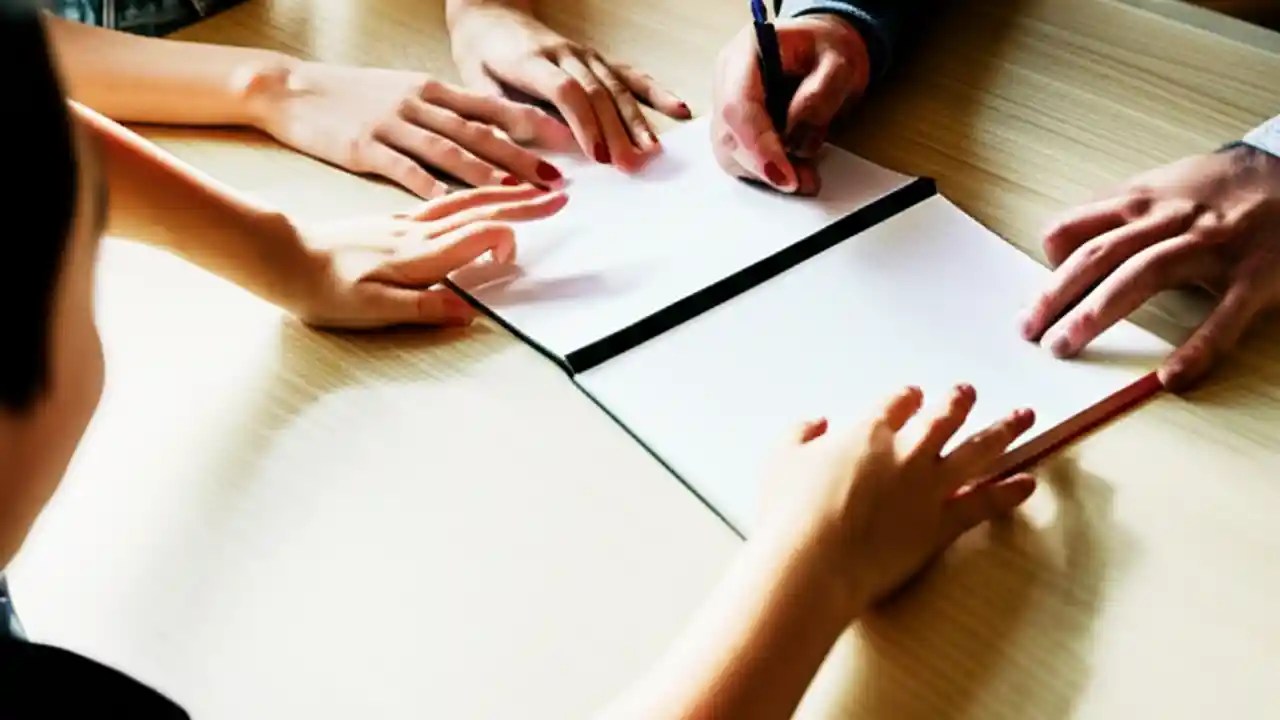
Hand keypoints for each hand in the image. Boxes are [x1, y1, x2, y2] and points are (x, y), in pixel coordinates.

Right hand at [245, 61, 575, 198]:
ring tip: (517, 194)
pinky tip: (455, 203)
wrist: (292, 88)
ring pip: (448, 150)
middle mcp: (418, 104)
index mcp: (431, 90)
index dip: (530, 124)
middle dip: (521, 157)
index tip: (565, 141)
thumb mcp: (403, 91)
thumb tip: (486, 128)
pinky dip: (431, 186)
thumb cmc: (351, 95)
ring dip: (486, 173)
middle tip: (555, 180)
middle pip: (479, 132)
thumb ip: (443, 110)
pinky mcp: (364, 147)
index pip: (491, 107)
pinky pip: (404, 169)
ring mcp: (392, 125)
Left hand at [285, 185, 566, 327]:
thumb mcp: (369, 309)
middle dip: (524, 203)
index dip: (509, 235)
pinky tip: (482, 193)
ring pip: (466, 199)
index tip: (525, 246)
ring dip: (504, 193)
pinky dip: (474, 193)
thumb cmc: (321, 288)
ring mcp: (406, 221)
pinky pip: (446, 199)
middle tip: (561, 196)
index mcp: (417, 253)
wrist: (279, 255)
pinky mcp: (395, 218)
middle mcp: (417, 231)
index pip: (478, 235)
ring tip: (534, 187)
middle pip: (481, 210)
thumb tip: (468, 312)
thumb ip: (422, 308)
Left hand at [447, 3, 690, 171]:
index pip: (565, 91)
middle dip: (615, 132)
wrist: (489, 13)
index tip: (596, 157)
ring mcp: (584, 54)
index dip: (583, 124)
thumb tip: (541, 145)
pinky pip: (629, 75)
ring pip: (616, 87)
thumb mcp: (477, 83)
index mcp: (530, 60)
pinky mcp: (597, 59)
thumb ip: (506, 112)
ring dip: (636, 121)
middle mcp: (564, 54)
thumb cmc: (480, 54)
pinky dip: (655, 92)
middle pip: (597, 92)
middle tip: (630, 166)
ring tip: (653, 152)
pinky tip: (679, 109)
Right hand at [712, 15, 870, 195]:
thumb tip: (795, 139)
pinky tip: (793, 170)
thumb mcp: (840, 63)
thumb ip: (820, 97)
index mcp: (746, 53)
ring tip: (806, 176)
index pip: (737, 106)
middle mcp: (726, 80)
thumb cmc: (827, 49)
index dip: (758, 147)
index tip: (786, 177)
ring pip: (730, 154)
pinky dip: (766, 172)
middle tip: (805, 182)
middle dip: (764, 168)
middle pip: (727, 136)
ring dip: (765, 174)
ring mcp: (725, 105)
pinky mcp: (733, 128)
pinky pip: (740, 160)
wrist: (821, 48)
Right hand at [760, 385, 1036, 614]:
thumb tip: (815, 424)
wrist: (812, 560)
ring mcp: (929, 487)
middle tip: (970, 392)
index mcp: (867, 432)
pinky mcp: (941, 524)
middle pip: (944, 417)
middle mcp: (906, 452)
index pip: (895, 404)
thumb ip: (800, 435)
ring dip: (1003, 431)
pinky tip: (1027, 483)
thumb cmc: (790, 512)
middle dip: (959, 401)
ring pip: (976, 450)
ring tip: (1024, 417)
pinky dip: (1008, 493)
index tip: (915, 395)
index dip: (907, 397)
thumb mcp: (780, 460)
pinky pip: (983, 503)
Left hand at [1021, 145, 1279, 390]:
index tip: (1036, 297)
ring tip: (1064, 347)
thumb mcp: (1162, 185)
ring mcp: (1213, 246)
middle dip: (1056, 295)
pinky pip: (1224, 316)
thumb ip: (1114, 213)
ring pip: (1144, 274)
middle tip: (1028, 332)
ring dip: (1097, 312)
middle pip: (1099, 255)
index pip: (1077, 228)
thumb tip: (1059, 244)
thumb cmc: (1221, 187)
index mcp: (1143, 200)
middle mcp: (1171, 219)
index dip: (1049, 263)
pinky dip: (1197, 348)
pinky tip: (1169, 377)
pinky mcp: (1255, 276)